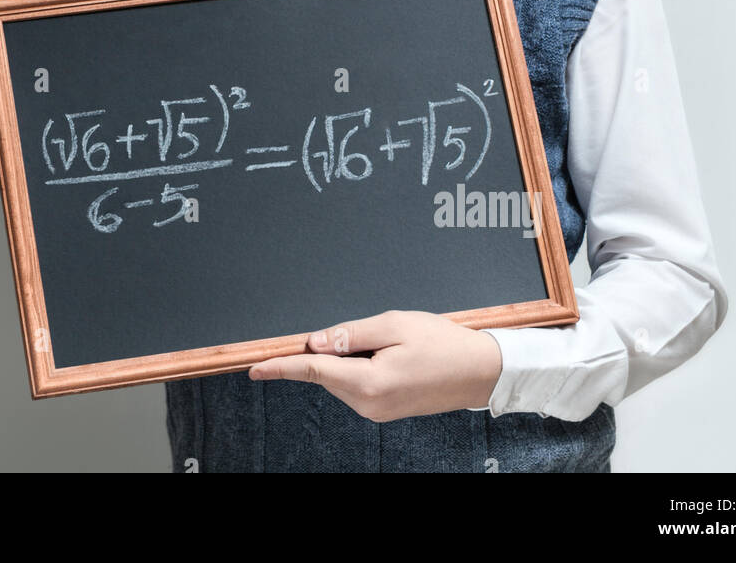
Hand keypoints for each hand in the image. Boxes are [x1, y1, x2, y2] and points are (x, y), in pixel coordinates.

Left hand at [247, 310, 502, 422]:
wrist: (481, 371)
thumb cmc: (443, 343)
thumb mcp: (394, 324)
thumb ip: (350, 334)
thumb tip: (315, 342)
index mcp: (368, 384)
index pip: (313, 371)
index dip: (282, 366)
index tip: (254, 367)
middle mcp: (368, 405)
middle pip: (327, 373)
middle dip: (330, 349)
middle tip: (371, 330)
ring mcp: (376, 411)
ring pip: (341, 377)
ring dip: (349, 356)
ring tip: (392, 342)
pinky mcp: (384, 410)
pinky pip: (356, 384)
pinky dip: (359, 366)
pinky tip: (389, 353)